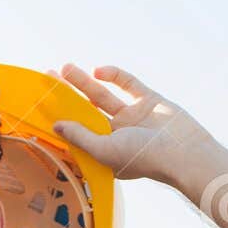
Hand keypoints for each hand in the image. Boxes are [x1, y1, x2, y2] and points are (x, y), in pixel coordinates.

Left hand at [51, 63, 223, 189]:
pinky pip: (128, 84)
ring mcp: (134, 117)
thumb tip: (57, 125)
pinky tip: (99, 71)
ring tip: (66, 68)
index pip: (77, 132)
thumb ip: (80, 136)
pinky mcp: (149, 101)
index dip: (61, 118)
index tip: (41, 104)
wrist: (186, 152)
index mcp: (106, 152)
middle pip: (86, 111)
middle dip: (68, 95)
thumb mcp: (105, 150)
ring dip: (84, 82)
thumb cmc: (144, 159)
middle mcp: (118, 135)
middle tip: (49, 77)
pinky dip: (114, 75)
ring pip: (103, 96)